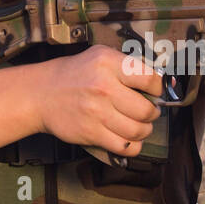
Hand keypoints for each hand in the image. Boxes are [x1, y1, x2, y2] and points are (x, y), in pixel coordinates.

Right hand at [35, 46, 162, 156]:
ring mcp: (97, 112)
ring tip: (138, 125)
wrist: (41, 95)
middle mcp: (104, 87)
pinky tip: (128, 138)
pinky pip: (125, 147)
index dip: (159, 88)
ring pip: (138, 131)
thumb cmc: (75, 75)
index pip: (151, 79)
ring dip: (144, 131)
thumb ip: (128, 65)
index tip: (155, 92)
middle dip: (153, 114)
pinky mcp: (91, 133)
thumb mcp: (100, 56)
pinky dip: (132, 146)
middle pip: (147, 110)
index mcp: (109, 63)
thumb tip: (163, 81)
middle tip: (148, 112)